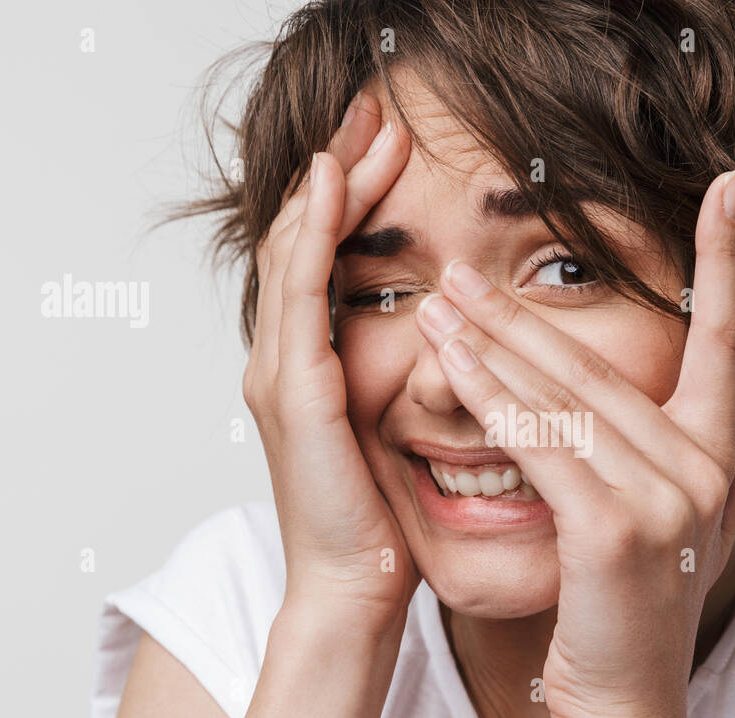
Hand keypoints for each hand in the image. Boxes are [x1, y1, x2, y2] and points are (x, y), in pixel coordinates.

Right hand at [245, 95, 417, 637]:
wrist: (356, 588)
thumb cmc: (382, 523)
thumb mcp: (392, 433)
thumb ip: (403, 381)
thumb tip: (454, 339)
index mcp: (308, 369)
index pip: (323, 260)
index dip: (348, 199)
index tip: (383, 148)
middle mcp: (283, 361)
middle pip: (302, 240)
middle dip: (335, 173)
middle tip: (369, 113)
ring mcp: (280, 374)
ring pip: (295, 252)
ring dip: (325, 186)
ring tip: (355, 130)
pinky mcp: (297, 393)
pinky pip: (303, 294)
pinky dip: (314, 235)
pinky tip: (333, 188)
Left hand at [412, 169, 734, 717]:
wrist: (626, 705)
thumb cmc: (633, 613)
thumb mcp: (683, 526)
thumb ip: (711, 454)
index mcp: (719, 455)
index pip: (727, 339)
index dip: (725, 262)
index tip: (722, 189)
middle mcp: (703, 465)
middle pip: (605, 364)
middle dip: (528, 312)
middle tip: (470, 265)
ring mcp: (665, 496)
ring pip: (565, 396)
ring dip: (494, 343)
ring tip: (443, 298)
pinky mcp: (614, 527)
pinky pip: (540, 445)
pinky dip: (491, 398)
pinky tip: (448, 364)